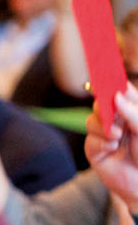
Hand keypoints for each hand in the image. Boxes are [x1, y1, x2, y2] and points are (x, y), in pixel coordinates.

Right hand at [87, 85, 137, 212]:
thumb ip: (133, 113)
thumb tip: (117, 96)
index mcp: (133, 114)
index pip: (122, 93)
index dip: (113, 84)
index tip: (105, 74)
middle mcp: (118, 122)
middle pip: (101, 103)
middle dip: (104, 106)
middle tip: (111, 110)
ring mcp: (105, 135)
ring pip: (92, 120)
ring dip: (104, 127)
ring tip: (117, 137)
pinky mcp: (95, 150)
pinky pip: (90, 139)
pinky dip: (101, 142)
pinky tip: (112, 149)